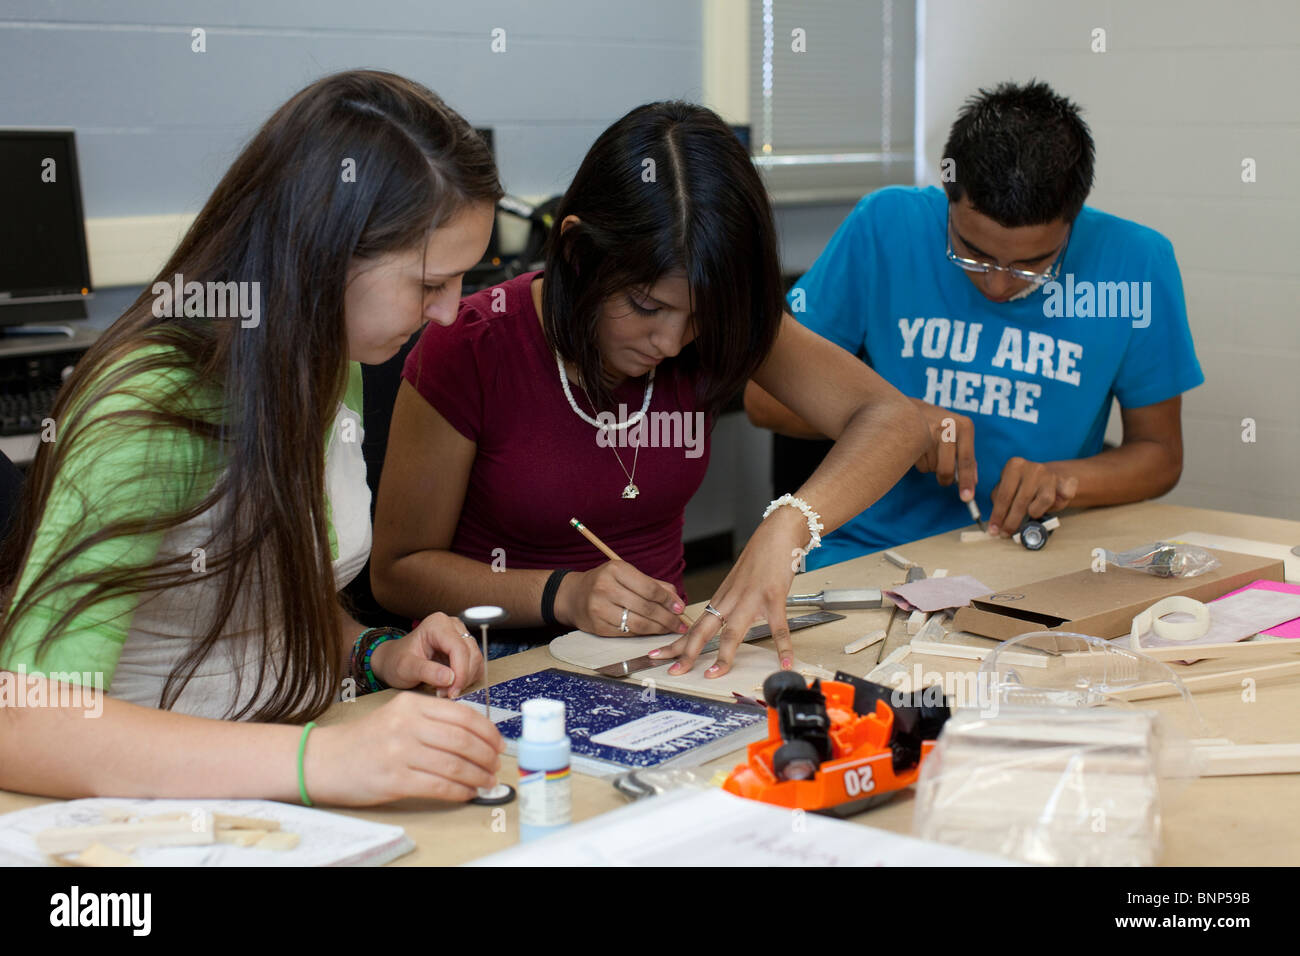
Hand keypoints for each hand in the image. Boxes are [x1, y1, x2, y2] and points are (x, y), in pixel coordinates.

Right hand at [304, 692, 505, 805]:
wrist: (324, 759)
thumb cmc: (365, 739)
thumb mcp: (398, 715)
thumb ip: (432, 719)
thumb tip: (475, 736)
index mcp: (411, 704)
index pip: (462, 715)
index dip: (487, 731)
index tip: (498, 743)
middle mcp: (407, 724)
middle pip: (462, 739)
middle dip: (486, 755)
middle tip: (496, 765)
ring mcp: (400, 752)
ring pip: (454, 764)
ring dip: (477, 776)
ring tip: (486, 781)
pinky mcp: (394, 779)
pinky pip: (438, 786)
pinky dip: (459, 791)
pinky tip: (467, 793)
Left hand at [369, 612, 482, 698]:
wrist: (394, 660)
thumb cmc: (397, 660)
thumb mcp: (405, 668)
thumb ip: (426, 671)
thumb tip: (450, 678)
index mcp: (438, 624)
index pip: (459, 648)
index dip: (460, 672)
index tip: (452, 692)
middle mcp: (453, 626)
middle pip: (471, 654)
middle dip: (462, 678)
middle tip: (445, 694)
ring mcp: (461, 635)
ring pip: (476, 660)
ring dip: (465, 679)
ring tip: (445, 690)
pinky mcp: (465, 648)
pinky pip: (476, 665)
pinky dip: (467, 679)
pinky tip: (451, 685)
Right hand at [556, 561, 687, 636]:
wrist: (573, 596)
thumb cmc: (605, 582)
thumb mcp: (626, 574)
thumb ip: (653, 584)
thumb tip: (675, 600)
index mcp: (615, 570)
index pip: (649, 587)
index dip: (668, 600)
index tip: (680, 608)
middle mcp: (605, 588)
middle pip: (646, 607)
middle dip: (667, 618)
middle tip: (680, 623)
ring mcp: (599, 608)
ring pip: (638, 623)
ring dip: (658, 629)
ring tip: (670, 629)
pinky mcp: (598, 627)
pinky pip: (628, 633)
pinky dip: (643, 634)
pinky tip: (653, 632)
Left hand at [650, 506, 804, 677]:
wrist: (776, 534)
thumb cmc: (758, 558)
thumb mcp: (736, 582)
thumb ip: (728, 603)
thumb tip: (720, 622)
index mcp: (721, 598)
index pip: (693, 625)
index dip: (676, 643)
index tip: (658, 656)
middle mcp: (731, 600)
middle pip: (704, 630)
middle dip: (687, 653)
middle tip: (673, 670)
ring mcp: (751, 599)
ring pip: (733, 632)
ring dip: (723, 656)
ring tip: (714, 674)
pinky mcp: (774, 597)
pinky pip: (778, 628)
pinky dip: (783, 648)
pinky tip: (785, 665)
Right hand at [910, 399, 977, 501]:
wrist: (909, 407)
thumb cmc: (940, 425)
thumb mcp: (959, 435)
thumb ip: (966, 457)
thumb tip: (972, 483)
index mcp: (965, 426)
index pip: (966, 460)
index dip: (967, 481)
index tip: (967, 498)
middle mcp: (948, 427)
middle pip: (947, 469)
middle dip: (944, 478)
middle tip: (944, 478)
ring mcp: (928, 431)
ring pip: (932, 469)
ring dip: (931, 466)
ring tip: (929, 449)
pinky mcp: (912, 437)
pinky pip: (919, 465)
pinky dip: (920, 462)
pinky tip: (919, 448)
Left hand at [988, 457, 1078, 536]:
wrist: (1051, 478)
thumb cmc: (1025, 486)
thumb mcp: (1008, 487)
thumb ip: (1000, 499)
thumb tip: (996, 522)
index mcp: (1014, 466)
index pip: (1003, 494)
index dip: (998, 515)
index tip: (994, 529)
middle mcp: (1033, 468)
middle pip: (1021, 501)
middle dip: (1011, 521)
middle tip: (1006, 533)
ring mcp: (1050, 475)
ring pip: (1044, 501)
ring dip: (1035, 513)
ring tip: (1030, 515)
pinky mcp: (1066, 482)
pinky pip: (1065, 495)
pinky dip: (1061, 501)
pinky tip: (1056, 504)